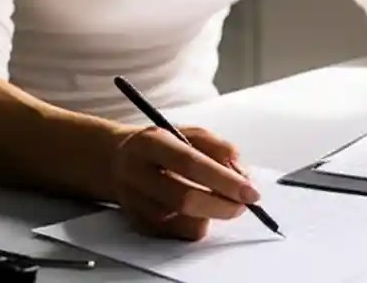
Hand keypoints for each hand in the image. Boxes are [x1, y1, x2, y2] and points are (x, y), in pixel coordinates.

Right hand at [108, 124, 260, 240]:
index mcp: (151, 142)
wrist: (116, 162)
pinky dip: (197, 223)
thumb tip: (242, 175)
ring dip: (212, 215)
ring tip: (219, 200)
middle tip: (244, 204)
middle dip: (222, 205)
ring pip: (183, 222)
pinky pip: (177, 234)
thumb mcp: (188, 133)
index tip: (250, 192)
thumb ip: (218, 148)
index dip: (223, 180)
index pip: (189, 163)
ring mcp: (134, 202)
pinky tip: (198, 208)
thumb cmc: (161, 146)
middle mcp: (137, 173)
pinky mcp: (138, 224)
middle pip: (184, 199)